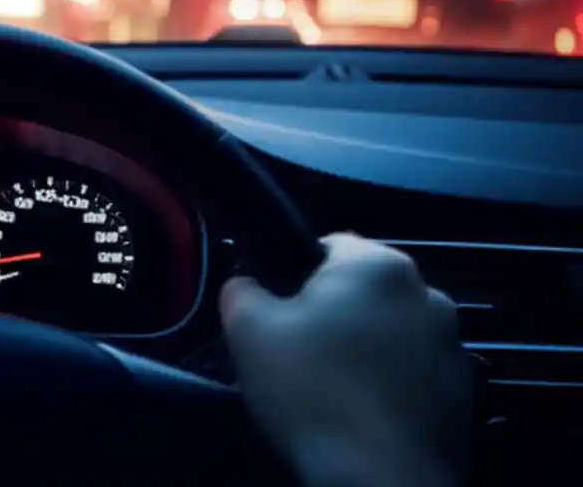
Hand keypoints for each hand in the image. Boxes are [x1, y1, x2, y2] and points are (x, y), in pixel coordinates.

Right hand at [220, 233, 471, 486]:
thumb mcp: (248, 330)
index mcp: (377, 264)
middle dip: (335, 314)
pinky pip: (416, 374)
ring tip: (333, 391)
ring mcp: (454, 344)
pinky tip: (364, 414)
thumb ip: (242, 288)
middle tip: (300, 355)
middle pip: (364, 291)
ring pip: (392, 333)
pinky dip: (393, 385)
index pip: (328, 246)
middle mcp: (427, 292)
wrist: (379, 478)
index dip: (295, 277)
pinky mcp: (465, 392)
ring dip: (368, 349)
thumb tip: (247, 282)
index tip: (279, 315)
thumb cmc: (312, 393)